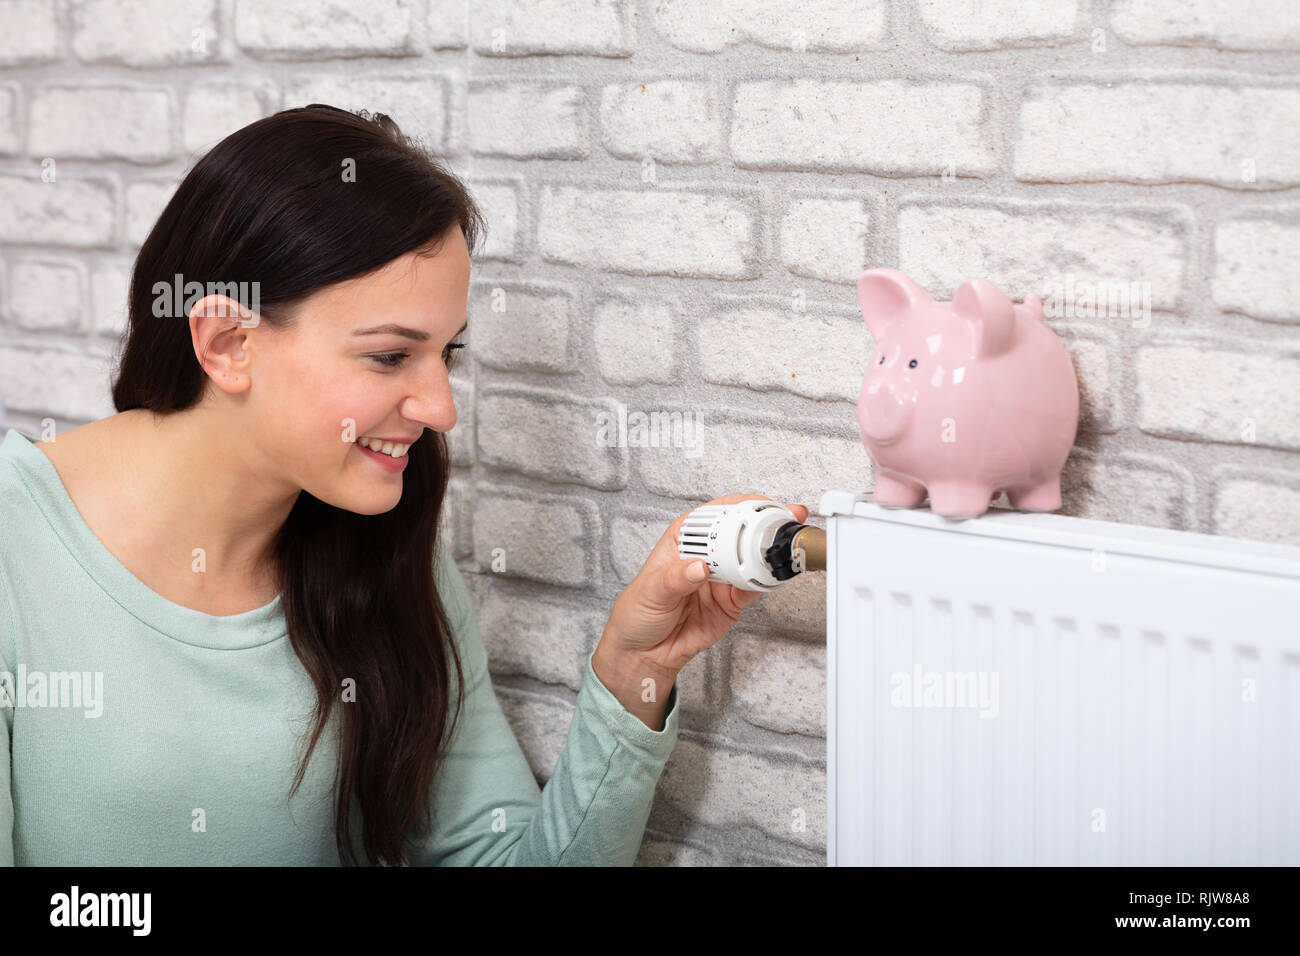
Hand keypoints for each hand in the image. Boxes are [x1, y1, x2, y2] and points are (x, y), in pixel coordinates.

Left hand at [600, 494, 810, 675]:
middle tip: (781, 523)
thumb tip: (697, 567)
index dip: (737, 506)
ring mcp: (722, 577)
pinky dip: (766, 582)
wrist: (646, 653)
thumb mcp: (650, 593)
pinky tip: (774, 575)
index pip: (713, 514)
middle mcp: (706, 554)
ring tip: (784, 548)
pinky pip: (754, 588)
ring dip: (769, 552)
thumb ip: (674, 580)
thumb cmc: (638, 613)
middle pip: (739, 532)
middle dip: (763, 525)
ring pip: (751, 559)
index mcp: (682, 540)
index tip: (755, 506)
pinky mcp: (732, 601)